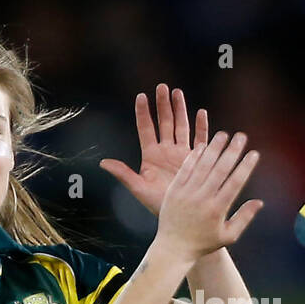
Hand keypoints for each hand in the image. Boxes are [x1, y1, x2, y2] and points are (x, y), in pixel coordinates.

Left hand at [101, 84, 208, 214]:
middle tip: (162, 86)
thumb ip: (123, 174)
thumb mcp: (139, 189)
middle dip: (163, 105)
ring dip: (180, 110)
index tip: (141, 96)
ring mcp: (181, 154)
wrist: (181, 217)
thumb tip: (102, 162)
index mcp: (151, 156)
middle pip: (164, 122)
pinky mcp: (196, 160)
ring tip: (178, 92)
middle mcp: (166, 151)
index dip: (143, 113)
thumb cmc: (157, 206)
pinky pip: (199, 140)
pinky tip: (201, 113)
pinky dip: (201, 127)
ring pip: (181, 126)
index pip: (146, 129)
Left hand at [153, 131, 262, 261]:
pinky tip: (203, 145)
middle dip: (232, 151)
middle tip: (241, 137)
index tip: (254, 153)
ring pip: (203, 165)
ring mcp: (187, 193)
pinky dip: (195, 157)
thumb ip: (244, 217)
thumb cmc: (203, 243)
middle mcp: (202, 199)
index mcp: (217, 209)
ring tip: (223, 135)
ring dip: (214, 148)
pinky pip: (185, 169)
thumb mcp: (228, 236)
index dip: (245, 166)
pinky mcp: (174, 190)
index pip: (235, 182)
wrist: (173, 247)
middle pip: (220, 170)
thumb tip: (259, 202)